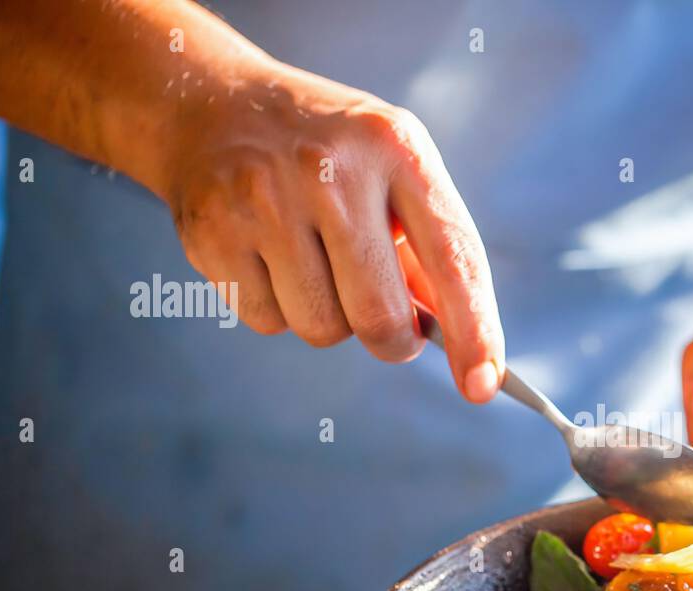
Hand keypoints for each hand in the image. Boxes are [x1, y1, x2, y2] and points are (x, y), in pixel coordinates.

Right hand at [164, 62, 502, 401]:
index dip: (474, 329)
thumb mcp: (391, 168)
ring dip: (330, 319)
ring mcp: (264, 199)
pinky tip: (269, 257)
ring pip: (322, 329)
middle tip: (392, 330)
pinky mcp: (213, 232)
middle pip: (379, 316)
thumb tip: (461, 343)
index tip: (483, 386)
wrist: (209, 103)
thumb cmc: (328, 153)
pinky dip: (278, 309)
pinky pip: (268, 322)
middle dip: (393, 342)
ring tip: (315, 263)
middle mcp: (329, 168)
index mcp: (394, 146)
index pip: (453, 257)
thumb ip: (429, 248)